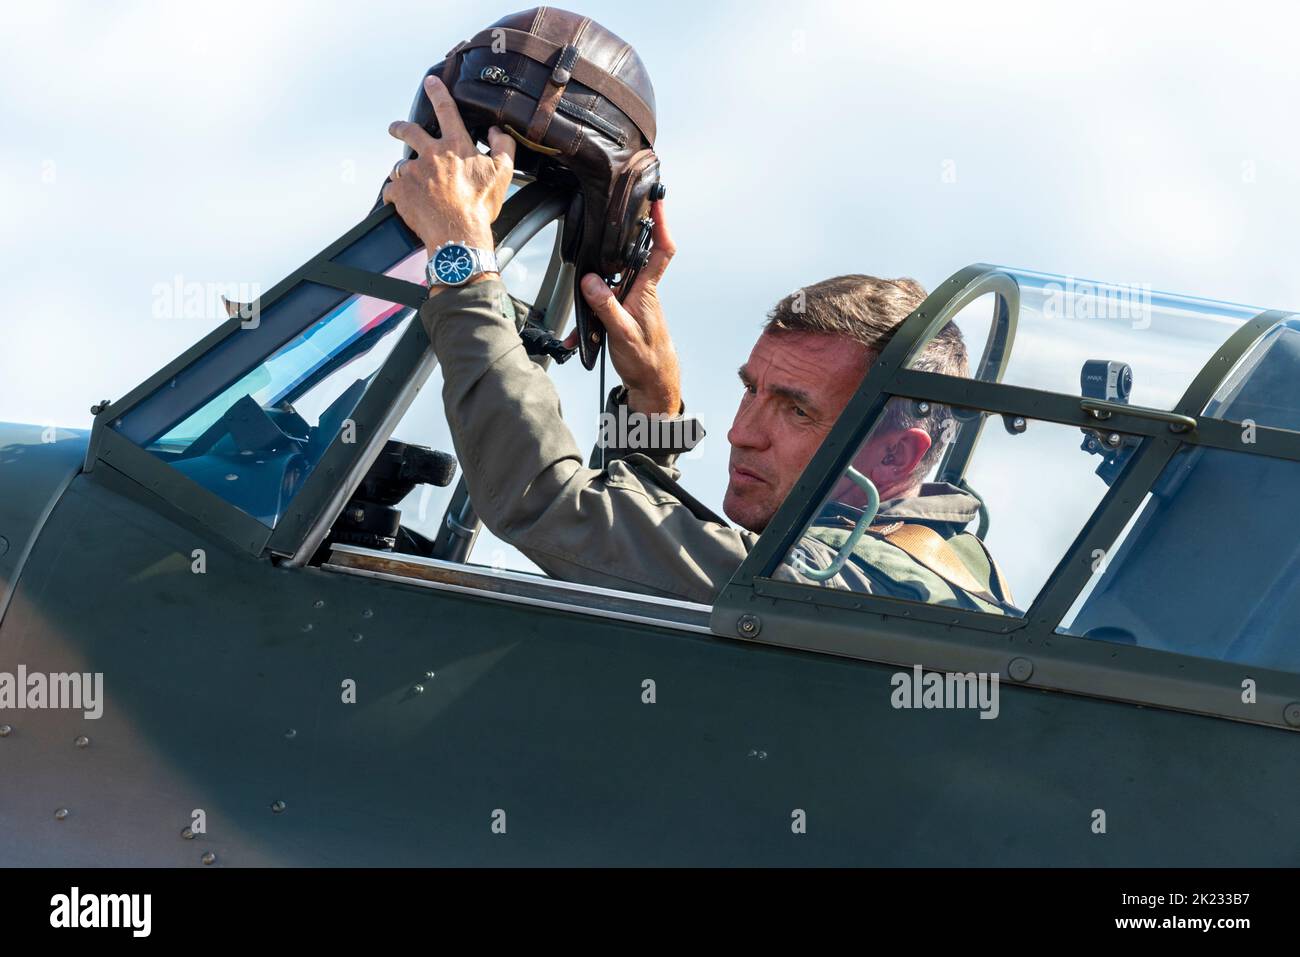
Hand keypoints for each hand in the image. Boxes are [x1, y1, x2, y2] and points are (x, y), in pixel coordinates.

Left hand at [383, 76, 515, 279]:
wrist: (459, 234)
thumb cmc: (480, 206)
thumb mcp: (503, 173)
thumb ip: (503, 146)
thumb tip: (496, 130)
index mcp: (455, 146)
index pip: (446, 110)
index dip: (438, 92)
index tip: (430, 82)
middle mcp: (431, 154)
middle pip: (409, 131)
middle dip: (399, 127)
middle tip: (395, 128)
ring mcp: (412, 172)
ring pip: (401, 165)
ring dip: (405, 172)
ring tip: (412, 185)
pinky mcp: (399, 192)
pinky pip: (393, 190)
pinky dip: (398, 195)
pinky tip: (407, 204)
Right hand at [566, 199, 680, 415]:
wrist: (654, 385)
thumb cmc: (646, 360)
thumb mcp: (622, 333)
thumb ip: (606, 306)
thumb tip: (591, 281)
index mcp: (646, 291)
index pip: (661, 251)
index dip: (661, 224)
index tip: (656, 201)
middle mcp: (641, 291)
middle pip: (630, 257)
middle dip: (615, 245)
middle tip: (601, 228)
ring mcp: (632, 301)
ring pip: (611, 284)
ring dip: (593, 295)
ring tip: (583, 320)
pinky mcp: (624, 311)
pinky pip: (605, 305)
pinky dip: (591, 319)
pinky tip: (579, 338)